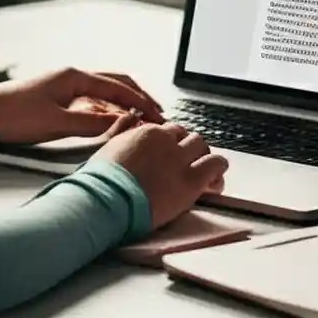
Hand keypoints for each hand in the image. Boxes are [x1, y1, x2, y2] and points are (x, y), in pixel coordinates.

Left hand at [0, 67, 164, 144]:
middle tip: (157, 113)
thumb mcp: (56, 123)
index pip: (119, 88)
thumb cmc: (14, 115)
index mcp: (75, 78)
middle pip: (115, 84)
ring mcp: (64, 88)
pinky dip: (106, 110)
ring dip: (124, 104)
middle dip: (139, 97)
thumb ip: (90, 124)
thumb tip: (120, 125)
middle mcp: (72, 78)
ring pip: (104, 93)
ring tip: (140, 117)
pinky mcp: (56, 100)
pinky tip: (112, 121)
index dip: (141, 102)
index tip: (158, 115)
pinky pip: (90, 102)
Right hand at [91, 115, 228, 229]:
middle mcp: (166, 141)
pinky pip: (216, 165)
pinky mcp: (191, 181)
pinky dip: (218, 169)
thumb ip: (122, 130)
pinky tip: (215, 179)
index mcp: (146, 132)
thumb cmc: (100, 180)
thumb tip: (130, 116)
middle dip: (188, 148)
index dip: (170, 143)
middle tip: (185, 164)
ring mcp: (180, 160)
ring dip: (203, 157)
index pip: (168, 130)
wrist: (106, 200)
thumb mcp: (106, 146)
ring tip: (202, 171)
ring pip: (203, 146)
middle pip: (187, 137)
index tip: (169, 154)